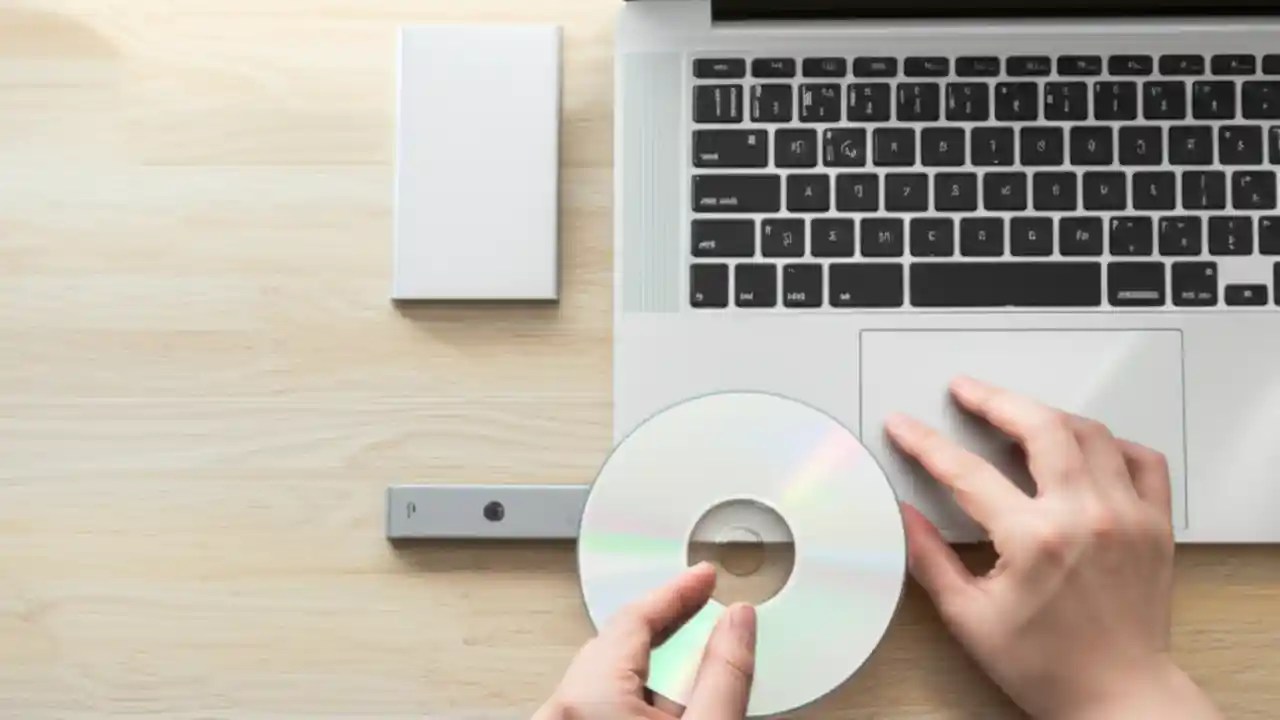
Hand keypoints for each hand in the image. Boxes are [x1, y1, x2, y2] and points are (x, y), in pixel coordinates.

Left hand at [534, 562, 756, 719]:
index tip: (703, 576)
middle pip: (616, 645)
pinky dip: (627, 695)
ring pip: (604, 677)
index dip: (676, 592)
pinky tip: (660, 708)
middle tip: (703, 612)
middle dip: (664, 629)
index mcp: (587, 698)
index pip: (634, 618)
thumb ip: (723, 676)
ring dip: (648, 669)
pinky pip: (592, 703)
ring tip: (692, 676)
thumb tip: (738, 621)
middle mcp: (560, 709)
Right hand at [886, 377, 1220, 719]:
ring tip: (1018, 413)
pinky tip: (1087, 448)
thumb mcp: (969, 617)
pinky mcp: (1155, 525)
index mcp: (1034, 540)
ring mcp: (1126, 516)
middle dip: (994, 398)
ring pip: (1091, 433)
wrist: (1118, 697)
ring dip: (1048, 414)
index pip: (966, 472)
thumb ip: (929, 559)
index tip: (904, 425)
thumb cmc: (1046, 667)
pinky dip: (1113, 444)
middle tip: (966, 390)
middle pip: (1039, 425)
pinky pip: (1144, 460)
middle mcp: (1085, 517)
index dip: (926, 443)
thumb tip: (903, 514)